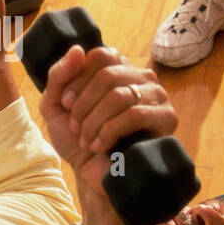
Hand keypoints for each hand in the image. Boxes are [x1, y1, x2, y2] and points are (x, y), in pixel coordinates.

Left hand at [38, 43, 177, 203]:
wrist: (92, 174)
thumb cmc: (76, 138)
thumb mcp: (56, 105)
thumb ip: (59, 76)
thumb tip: (77, 49)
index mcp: (118, 68)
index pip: (100, 56)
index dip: (78, 79)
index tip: (66, 104)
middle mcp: (140, 76)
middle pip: (108, 75)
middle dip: (84, 105)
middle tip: (75, 127)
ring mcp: (157, 95)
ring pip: (120, 95)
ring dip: (94, 121)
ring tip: (86, 140)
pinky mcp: (167, 118)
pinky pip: (135, 115)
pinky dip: (109, 132)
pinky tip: (100, 146)